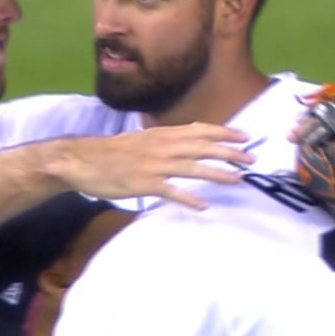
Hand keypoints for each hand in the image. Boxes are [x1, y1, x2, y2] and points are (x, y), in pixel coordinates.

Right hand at [57, 123, 252, 209]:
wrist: (82, 160)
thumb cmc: (113, 152)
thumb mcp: (144, 138)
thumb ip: (168, 138)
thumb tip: (191, 136)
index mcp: (162, 134)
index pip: (200, 129)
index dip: (225, 132)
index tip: (246, 136)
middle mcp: (162, 146)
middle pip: (203, 147)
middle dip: (230, 152)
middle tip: (252, 159)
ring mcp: (154, 165)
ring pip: (193, 168)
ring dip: (218, 173)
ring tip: (238, 179)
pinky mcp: (144, 184)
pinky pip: (171, 192)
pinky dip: (188, 198)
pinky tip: (203, 206)